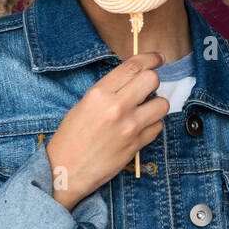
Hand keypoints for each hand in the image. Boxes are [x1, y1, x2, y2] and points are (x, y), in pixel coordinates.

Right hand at [44, 52, 169, 209]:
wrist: (66, 171)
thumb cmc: (71, 137)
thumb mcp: (84, 105)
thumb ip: (110, 90)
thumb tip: (134, 79)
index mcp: (99, 94)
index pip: (133, 66)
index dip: (151, 58)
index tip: (158, 58)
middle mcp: (117, 107)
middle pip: (152, 80)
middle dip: (153, 80)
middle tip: (147, 87)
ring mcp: (130, 127)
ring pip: (162, 104)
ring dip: (156, 104)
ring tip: (143, 110)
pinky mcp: (138, 144)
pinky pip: (158, 126)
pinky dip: (152, 124)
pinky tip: (139, 128)